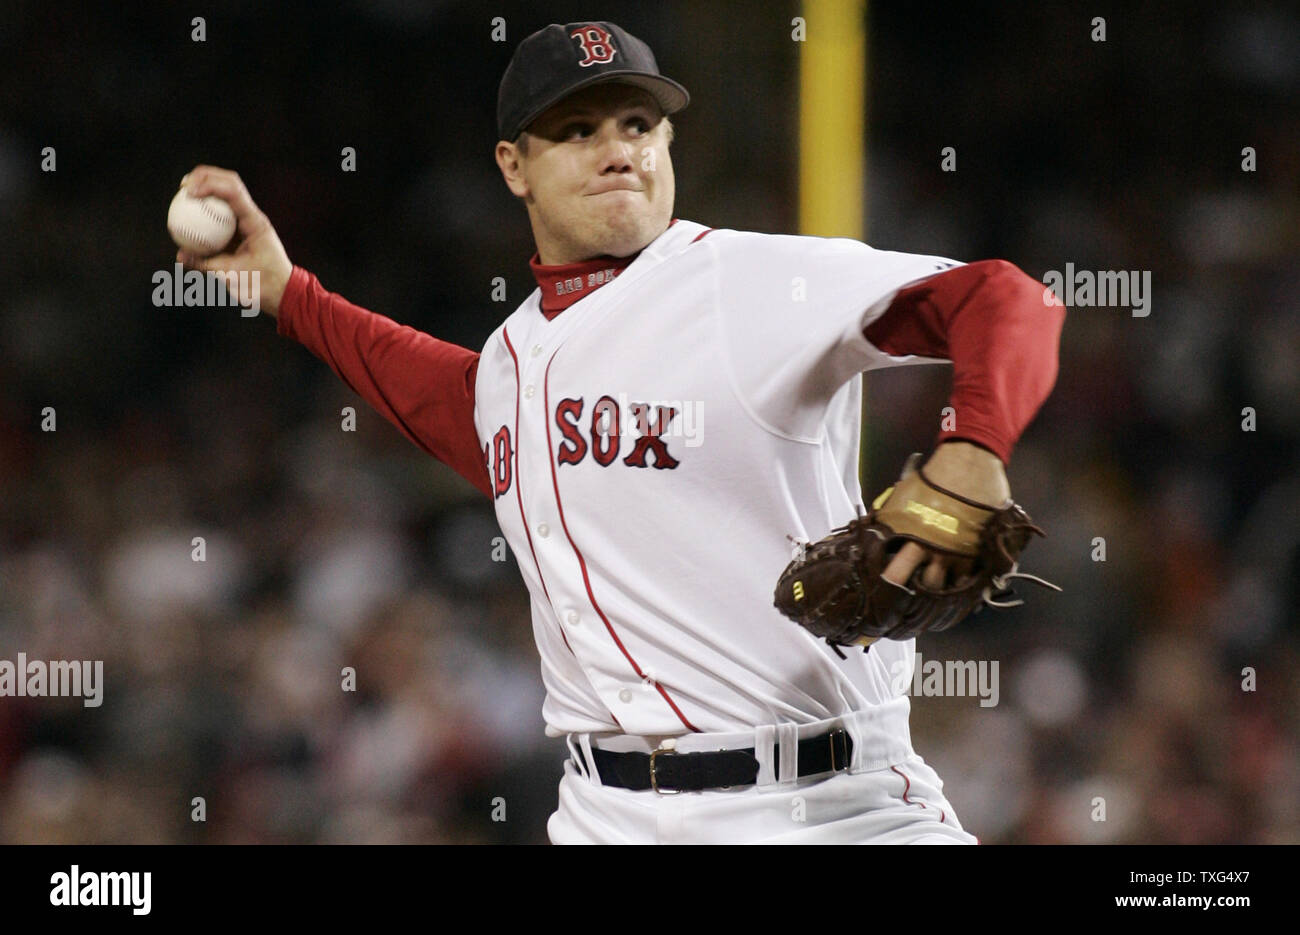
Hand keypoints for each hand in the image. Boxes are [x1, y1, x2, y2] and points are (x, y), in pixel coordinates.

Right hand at [176, 166, 292, 317]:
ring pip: (227, 193)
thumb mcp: (233, 276)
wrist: (281, 293)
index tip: (189, 192)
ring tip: (184, 190)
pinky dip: (207, 208)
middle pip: (230, 183)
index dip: (210, 185)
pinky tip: (189, 212)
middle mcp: (252, 217)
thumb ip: (206, 265)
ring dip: (207, 186)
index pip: (233, 192)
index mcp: (255, 223)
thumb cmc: (262, 285)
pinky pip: (222, 213)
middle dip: (206, 176)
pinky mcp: (241, 230)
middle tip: (184, 185)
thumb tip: (180, 256)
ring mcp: (248, 221)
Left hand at [880, 441, 1008, 590]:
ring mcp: (960, 551)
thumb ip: (892, 515)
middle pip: (926, 587)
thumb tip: (877, 524)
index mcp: (913, 536)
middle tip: (915, 589)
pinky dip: (964, 579)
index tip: (887, 594)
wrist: (970, 462)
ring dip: (942, 585)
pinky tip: (959, 577)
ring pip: (949, 585)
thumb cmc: (933, 476)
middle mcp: (936, 549)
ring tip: (937, 583)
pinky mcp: (979, 549)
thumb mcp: (904, 495)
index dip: (891, 585)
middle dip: (919, 591)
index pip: (897, 572)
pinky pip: (971, 576)